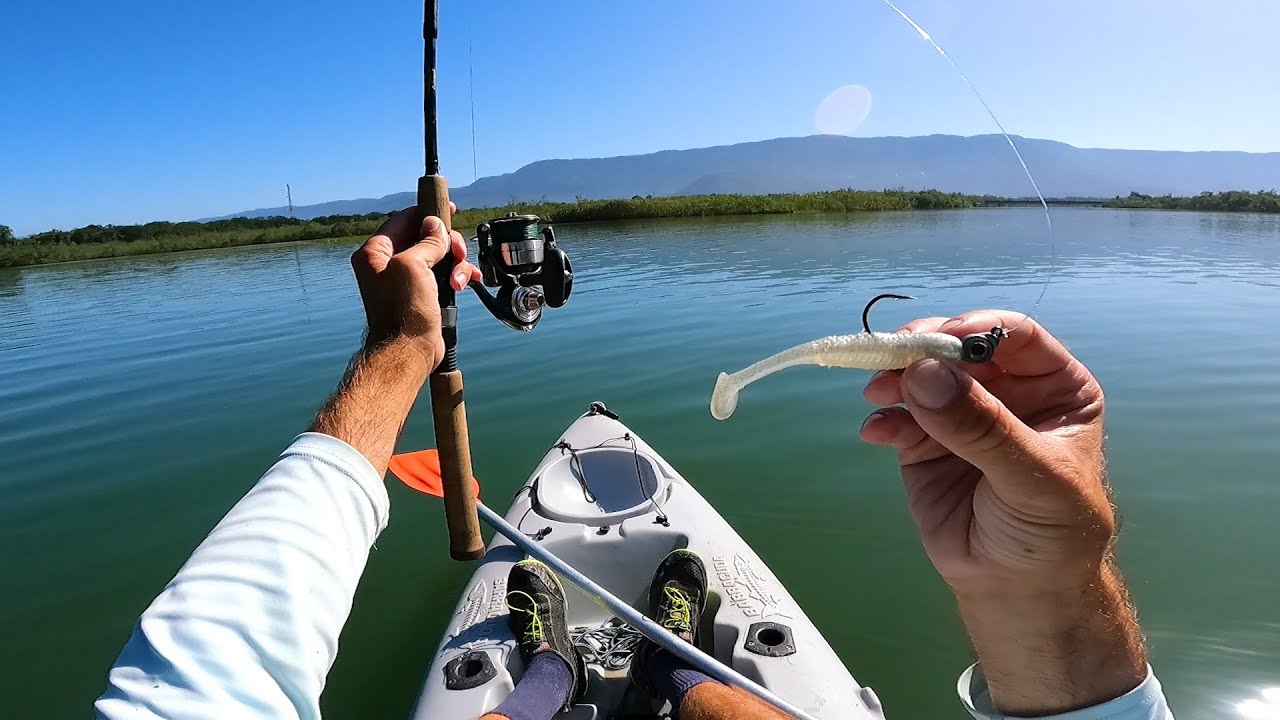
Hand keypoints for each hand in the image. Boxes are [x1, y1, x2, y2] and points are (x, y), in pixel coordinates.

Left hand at [351, 204, 480, 367]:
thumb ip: (427, 241)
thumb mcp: (413, 266)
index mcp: (376, 252)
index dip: (427, 212)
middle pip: (426, 237)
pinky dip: (458, 276)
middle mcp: (389, 263)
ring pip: (439, 256)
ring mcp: (408, 280)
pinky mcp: (424, 294)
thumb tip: (435, 225)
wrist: (409, 351)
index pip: (403, 219)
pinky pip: (445, 275)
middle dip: (447, 244)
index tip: (449, 209)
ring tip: (459, 280)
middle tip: (458, 253)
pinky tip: (467, 282)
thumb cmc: (403, 310)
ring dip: (455, 263)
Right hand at [860, 311, 1111, 592]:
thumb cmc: (1049, 530)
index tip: (940, 338)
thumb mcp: (1031, 477)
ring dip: (894, 377)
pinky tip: (876, 433)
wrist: (1017, 587)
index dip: (977, 329)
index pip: (1014, 336)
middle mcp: (1006, 389)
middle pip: (958, 348)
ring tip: (877, 393)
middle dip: (924, 349)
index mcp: (1053, 384)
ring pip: (922, 375)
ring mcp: (960, 414)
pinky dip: (883, 419)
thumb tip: (924, 373)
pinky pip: (897, 418)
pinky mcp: (923, 443)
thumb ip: (981, 427)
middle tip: (892, 356)